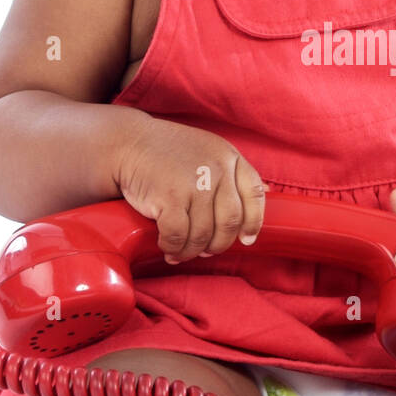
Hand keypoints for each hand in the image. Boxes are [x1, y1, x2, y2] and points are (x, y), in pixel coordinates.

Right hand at [115, 118, 267, 263]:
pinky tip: (168, 249)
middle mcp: (216, 169)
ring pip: (204, 234)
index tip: (246, 239)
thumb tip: (267, 191)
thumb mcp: (209, 151)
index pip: (254, 194)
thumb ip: (233, 172)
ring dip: (192, 251)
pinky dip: (174, 248)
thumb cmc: (169, 151)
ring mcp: (194, 184)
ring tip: (183, 253)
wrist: (129, 143)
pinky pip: (179, 236)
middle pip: (230, 222)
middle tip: (206, 251)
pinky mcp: (169, 198)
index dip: (254, 222)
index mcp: (229, 156)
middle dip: (219, 244)